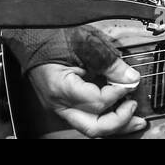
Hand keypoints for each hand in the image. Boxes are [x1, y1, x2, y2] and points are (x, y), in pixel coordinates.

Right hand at [26, 25, 145, 137]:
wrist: (30, 36)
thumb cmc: (52, 36)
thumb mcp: (84, 44)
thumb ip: (109, 62)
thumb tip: (130, 78)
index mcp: (61, 87)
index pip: (96, 102)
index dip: (117, 93)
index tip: (130, 82)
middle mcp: (59, 104)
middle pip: (93, 127)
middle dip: (119, 122)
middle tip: (134, 106)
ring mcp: (59, 107)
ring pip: (90, 128)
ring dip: (115, 125)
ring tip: (135, 119)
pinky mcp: (63, 105)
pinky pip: (86, 119)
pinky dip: (104, 117)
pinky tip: (118, 112)